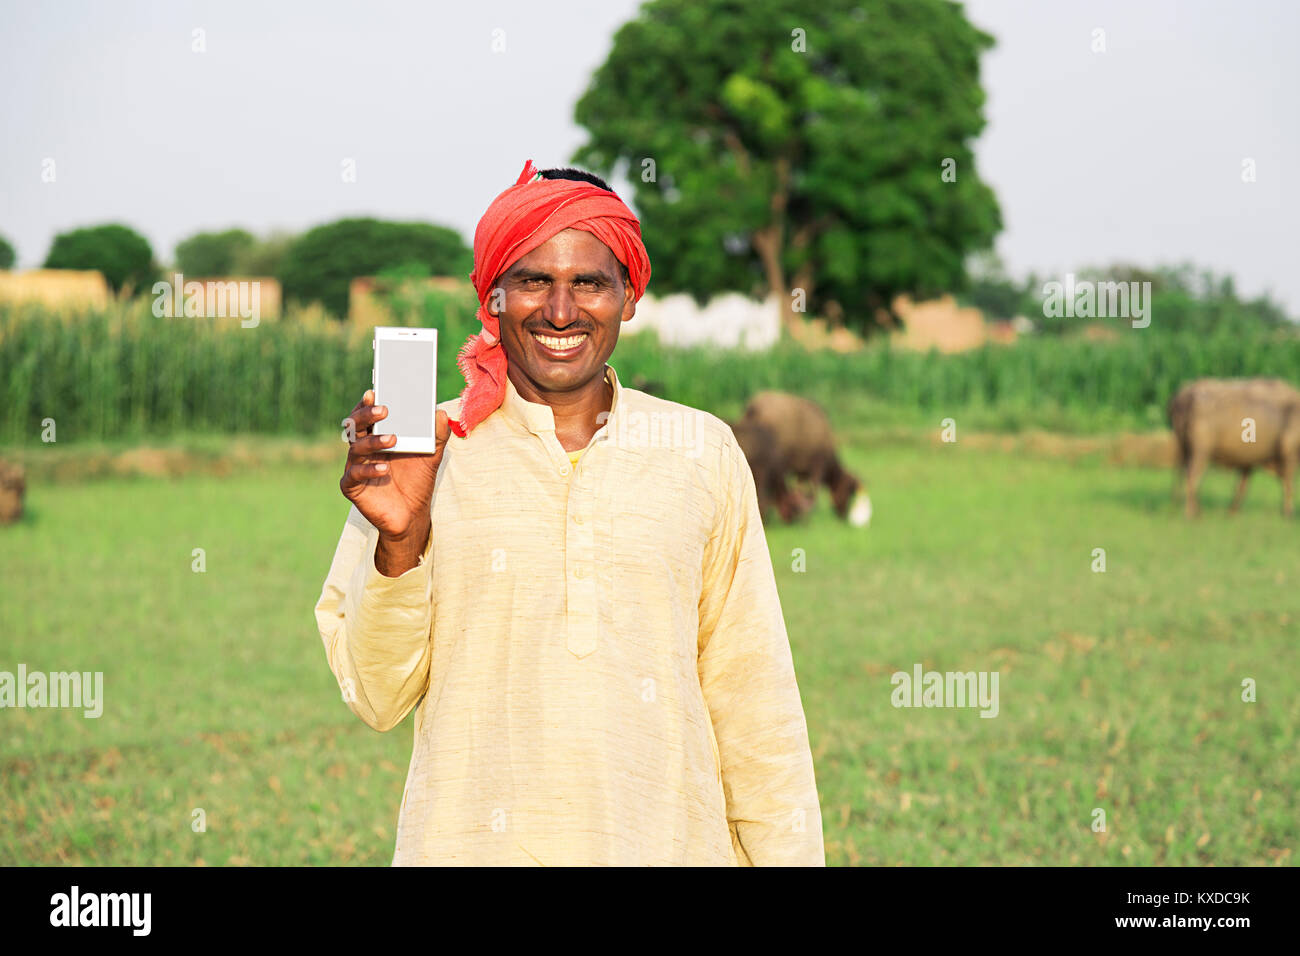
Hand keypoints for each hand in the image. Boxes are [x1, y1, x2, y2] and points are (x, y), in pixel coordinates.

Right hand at [340, 390, 450, 547]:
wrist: (412, 514)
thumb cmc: (417, 479)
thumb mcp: (432, 455)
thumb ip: (437, 435)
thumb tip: (441, 413)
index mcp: (376, 435)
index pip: (367, 414)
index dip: (368, 402)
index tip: (374, 390)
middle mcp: (362, 448)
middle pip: (356, 426)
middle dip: (367, 415)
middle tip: (384, 409)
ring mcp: (355, 466)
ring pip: (356, 448)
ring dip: (373, 441)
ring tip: (393, 439)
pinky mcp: (352, 487)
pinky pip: (354, 474)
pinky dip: (368, 469)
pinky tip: (384, 468)